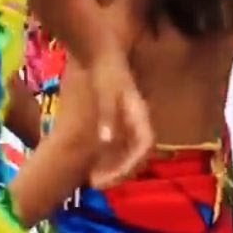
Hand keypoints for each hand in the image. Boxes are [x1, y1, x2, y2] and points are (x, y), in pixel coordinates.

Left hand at [85, 49, 153, 188]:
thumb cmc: (104, 70)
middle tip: (95, 183)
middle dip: (118, 171)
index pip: (142, 147)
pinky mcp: (119, 116)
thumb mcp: (105, 93)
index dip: (127, 165)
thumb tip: (105, 141)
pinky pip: (118, 142)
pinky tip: (90, 159)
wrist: (99, 48)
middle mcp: (139, 119)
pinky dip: (107, 153)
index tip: (107, 179)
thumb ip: (107, 116)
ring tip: (91, 177)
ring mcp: (130, 118)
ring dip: (112, 165)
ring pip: (126, 150)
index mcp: (139, 114)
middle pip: (135, 154)